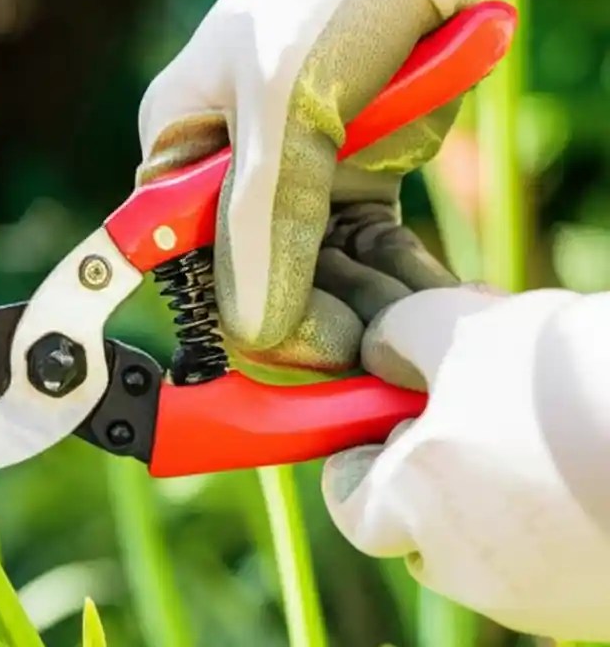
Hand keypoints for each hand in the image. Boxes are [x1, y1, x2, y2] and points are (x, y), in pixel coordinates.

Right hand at [136, 0, 574, 375]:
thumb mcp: (288, 110)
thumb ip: (266, 222)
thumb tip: (253, 333)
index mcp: (180, 143)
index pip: (184, 258)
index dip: (232, 312)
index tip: (293, 354)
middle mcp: (230, 166)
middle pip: (255, 275)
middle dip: (315, 314)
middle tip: (375, 346)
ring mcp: (296, 172)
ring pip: (318, 272)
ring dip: (366, 302)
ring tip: (415, 323)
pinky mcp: (357, 174)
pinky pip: (368, 250)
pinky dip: (397, 276)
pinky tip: (430, 296)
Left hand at [322, 286, 609, 640]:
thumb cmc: (575, 377)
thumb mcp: (470, 327)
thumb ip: (400, 339)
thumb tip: (382, 354)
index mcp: (415, 503)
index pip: (349, 505)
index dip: (360, 457)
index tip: (390, 418)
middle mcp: (468, 568)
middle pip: (421, 530)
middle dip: (437, 474)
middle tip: (484, 414)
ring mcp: (541, 599)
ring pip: (491, 545)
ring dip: (504, 492)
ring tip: (555, 430)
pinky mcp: (599, 608)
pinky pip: (556, 561)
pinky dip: (563, 518)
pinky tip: (598, 461)